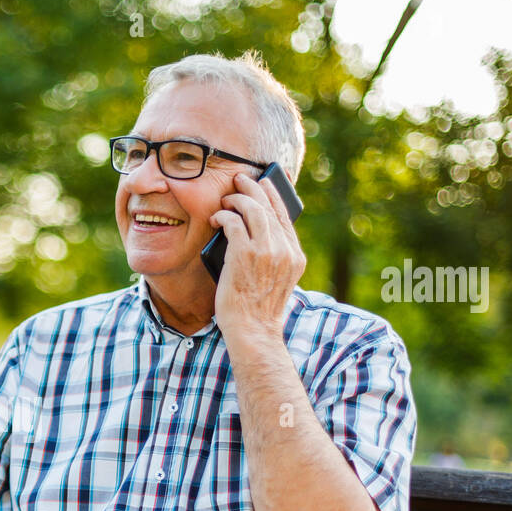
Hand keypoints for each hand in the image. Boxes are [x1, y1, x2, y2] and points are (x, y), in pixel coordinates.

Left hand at [209, 171, 305, 341]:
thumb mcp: (276, 280)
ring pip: (252, 209)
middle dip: (253, 188)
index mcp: (295, 257)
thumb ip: (273, 255)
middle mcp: (284, 250)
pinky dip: (223, 215)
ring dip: (237, 199)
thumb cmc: (257, 308)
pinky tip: (216, 218)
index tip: (263, 182)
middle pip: (269, 206)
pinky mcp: (244, 254)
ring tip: (226, 198)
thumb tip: (255, 228)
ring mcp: (266, 251)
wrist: (252, 331)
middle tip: (239, 179)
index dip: (272, 194)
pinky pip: (233, 222)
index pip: (284, 216)